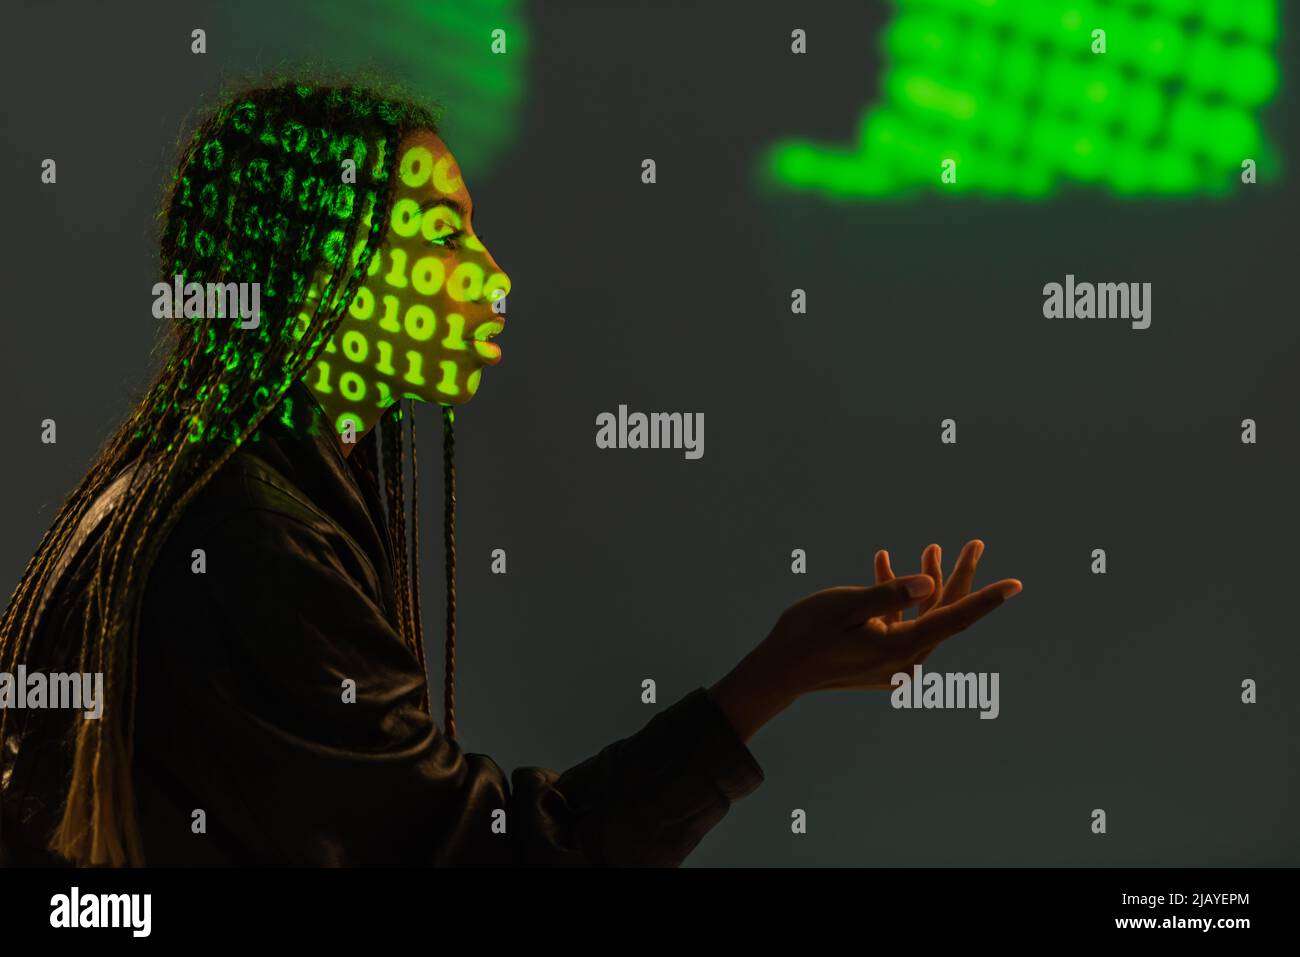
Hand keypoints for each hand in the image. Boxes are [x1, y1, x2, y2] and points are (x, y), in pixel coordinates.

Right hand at [708, 539, 1020, 741]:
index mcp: (901, 648)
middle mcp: (906, 660)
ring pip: (925, 617)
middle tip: (975, 544)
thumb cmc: (806, 633)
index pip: (954, 618)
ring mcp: (895, 664)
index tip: (1015, 585)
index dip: (986, 599)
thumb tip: (930, 583)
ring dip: (927, 583)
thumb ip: (888, 593)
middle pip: (945, 614)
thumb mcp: (845, 605)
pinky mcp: (883, 662)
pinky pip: (903, 624)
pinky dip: (899, 598)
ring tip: (931, 548)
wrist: (779, 671)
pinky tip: (886, 565)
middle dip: (958, 576)